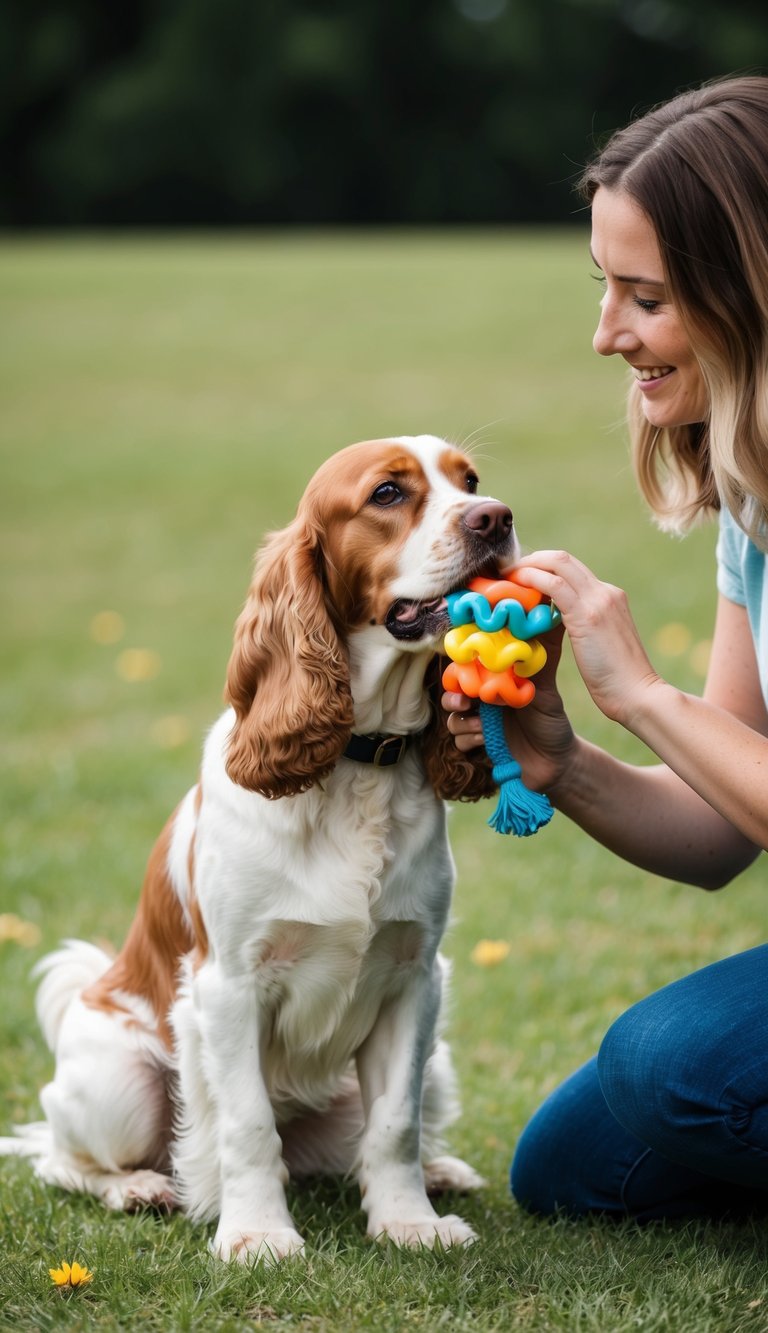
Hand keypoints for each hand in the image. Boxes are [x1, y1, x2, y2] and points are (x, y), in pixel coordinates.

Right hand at [442, 623, 577, 793]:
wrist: (557, 762)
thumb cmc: (551, 719)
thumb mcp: (546, 683)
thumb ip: (544, 650)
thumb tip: (551, 612)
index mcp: (494, 680)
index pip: (468, 665)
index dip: (462, 663)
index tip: (465, 662)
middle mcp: (481, 699)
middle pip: (452, 689)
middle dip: (453, 693)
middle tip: (464, 699)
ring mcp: (477, 722)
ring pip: (451, 716)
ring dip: (462, 720)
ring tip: (483, 724)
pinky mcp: (476, 745)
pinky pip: (458, 739)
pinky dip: (469, 738)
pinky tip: (486, 739)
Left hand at [512, 551, 660, 727]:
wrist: (637, 694)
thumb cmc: (617, 679)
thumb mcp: (599, 642)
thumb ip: (583, 624)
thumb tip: (555, 620)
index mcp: (610, 597)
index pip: (572, 569)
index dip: (544, 567)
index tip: (521, 577)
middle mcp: (606, 591)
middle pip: (563, 559)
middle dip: (532, 560)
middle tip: (507, 573)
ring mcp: (599, 599)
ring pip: (557, 564)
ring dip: (527, 566)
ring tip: (505, 577)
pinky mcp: (587, 614)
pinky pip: (554, 585)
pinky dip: (531, 580)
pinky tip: (515, 588)